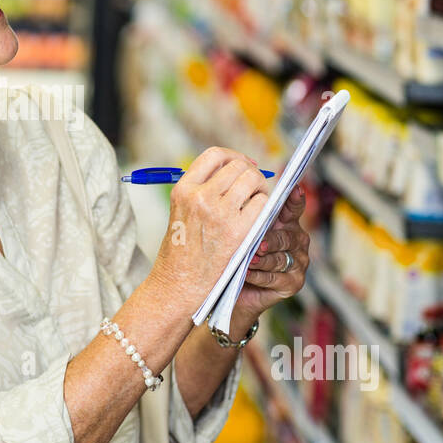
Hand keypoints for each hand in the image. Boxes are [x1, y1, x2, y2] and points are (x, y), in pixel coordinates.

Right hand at [146, 146, 271, 312]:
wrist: (177, 287)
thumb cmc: (180, 254)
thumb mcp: (181, 213)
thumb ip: (202, 192)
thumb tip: (235, 174)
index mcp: (184, 190)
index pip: (215, 155)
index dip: (234, 157)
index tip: (243, 166)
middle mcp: (201, 196)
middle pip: (239, 166)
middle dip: (251, 174)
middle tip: (256, 189)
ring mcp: (220, 213)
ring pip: (254, 181)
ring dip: (261, 190)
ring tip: (258, 205)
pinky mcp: (239, 231)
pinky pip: (263, 205)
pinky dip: (266, 209)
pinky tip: (259, 221)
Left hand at [232, 184, 309, 323]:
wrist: (232, 290)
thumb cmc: (235, 255)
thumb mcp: (240, 232)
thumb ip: (248, 218)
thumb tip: (241, 202)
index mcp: (285, 222)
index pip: (292, 208)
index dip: (294, 199)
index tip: (294, 189)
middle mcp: (296, 239)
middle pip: (286, 236)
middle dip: (270, 240)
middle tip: (257, 243)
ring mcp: (298, 261)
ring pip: (280, 258)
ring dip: (262, 260)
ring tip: (248, 260)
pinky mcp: (293, 282)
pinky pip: (276, 277)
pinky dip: (259, 276)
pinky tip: (247, 274)